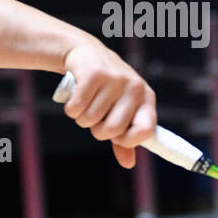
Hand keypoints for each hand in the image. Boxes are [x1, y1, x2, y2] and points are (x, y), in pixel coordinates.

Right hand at [60, 43, 156, 168]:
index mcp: (146, 98)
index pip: (146, 131)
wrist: (86, 53)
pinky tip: (74, 98)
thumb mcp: (119, 111)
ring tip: (85, 103)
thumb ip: (124, 139)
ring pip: (91, 120)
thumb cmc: (105, 90)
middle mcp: (135, 87)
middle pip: (112, 130)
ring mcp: (115, 79)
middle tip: (95, 118)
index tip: (116, 137)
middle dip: (97, 130)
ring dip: (82, 118)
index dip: (127, 140)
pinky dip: (71, 109)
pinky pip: (77, 108)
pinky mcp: (95, 74)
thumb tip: (129, 163)